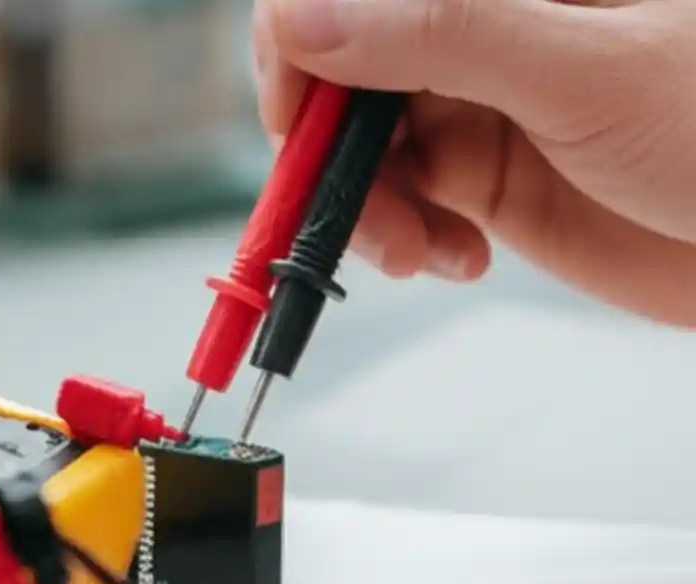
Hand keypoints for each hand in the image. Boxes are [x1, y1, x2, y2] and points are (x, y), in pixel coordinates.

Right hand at [254, 0, 695, 326]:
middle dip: (329, 146)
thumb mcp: (591, 72)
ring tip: (414, 251)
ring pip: (360, 141)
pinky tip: (451, 256)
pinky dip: (403, 234)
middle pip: (342, 66)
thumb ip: (446, 33)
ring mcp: (479, 93)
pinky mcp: (486, 167)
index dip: (302, 40)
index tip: (297, 114)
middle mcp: (482, 21)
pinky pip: (401, 195)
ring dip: (362, 206)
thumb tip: (305, 17)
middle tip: (344, 210)